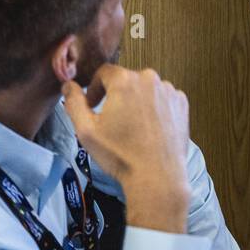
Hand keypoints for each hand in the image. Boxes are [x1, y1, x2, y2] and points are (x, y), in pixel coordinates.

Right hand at [62, 65, 189, 232]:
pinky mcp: (181, 103)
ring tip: (133, 127)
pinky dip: (155, 108)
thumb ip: (74, 103)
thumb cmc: (120, 154)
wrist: (157, 176)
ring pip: (146, 89)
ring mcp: (169, 90)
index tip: (93, 106)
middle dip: (116, 96)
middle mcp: (150, 79)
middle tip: (112, 120)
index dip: (95, 88)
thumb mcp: (86, 130)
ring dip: (137, 101)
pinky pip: (163, 98)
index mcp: (125, 81)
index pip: (104, 72)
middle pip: (126, 80)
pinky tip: (150, 129)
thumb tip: (69, 85)